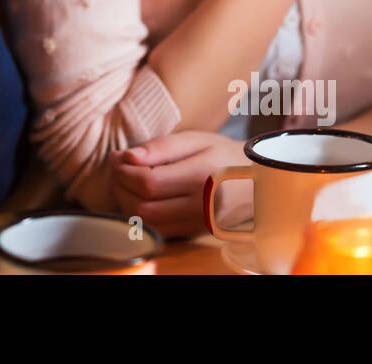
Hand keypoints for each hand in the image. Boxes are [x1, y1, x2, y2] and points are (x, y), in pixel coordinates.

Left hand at [110, 131, 250, 238]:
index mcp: (203, 177)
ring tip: (124, 180)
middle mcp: (201, 206)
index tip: (117, 156)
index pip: (149, 182)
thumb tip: (127, 157)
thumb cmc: (221, 155)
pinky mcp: (193, 233)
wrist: (255, 182)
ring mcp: (197, 224)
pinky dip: (138, 215)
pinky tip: (137, 195)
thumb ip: (162, 147)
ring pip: (146, 222)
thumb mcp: (196, 140)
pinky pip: (156, 230)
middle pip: (143, 206)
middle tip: (117, 167)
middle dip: (119, 185)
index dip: (124, 170)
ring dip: (125, 201)